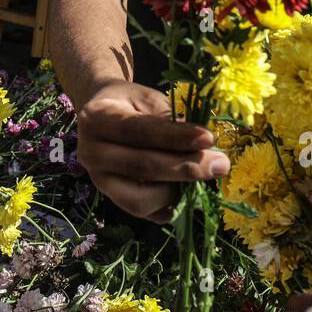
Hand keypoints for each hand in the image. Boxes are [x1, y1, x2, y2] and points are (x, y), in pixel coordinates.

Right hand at [75, 81, 229, 222]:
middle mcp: (90, 153)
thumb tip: (205, 144)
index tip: (208, 138)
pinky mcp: (112, 200)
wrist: (104, 114)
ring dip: (177, 190)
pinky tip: (184, 190)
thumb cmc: (131, 103)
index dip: (175, 137)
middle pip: (141, 167)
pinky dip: (169, 205)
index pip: (139, 131)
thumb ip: (170, 119)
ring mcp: (98, 181)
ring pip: (140, 199)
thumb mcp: (148, 98)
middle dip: (186, 168)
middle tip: (220, 163)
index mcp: (97, 118)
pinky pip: (144, 212)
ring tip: (200, 174)